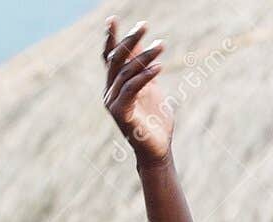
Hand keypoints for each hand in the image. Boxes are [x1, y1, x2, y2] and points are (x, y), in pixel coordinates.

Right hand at [102, 18, 170, 165]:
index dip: (112, 38)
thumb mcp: (151, 89)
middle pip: (117, 60)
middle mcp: (110, 91)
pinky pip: (132, 89)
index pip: (110, 57)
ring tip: (162, 45)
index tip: (113, 19)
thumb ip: (144, 69)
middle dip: (129, 40)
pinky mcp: (120, 113)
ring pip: (127, 72)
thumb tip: (143, 46)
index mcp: (115, 85)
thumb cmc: (156, 121)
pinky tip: (159, 66)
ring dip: (145, 57)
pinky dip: (145, 76)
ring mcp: (113, 102)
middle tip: (144, 25)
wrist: (157, 150)